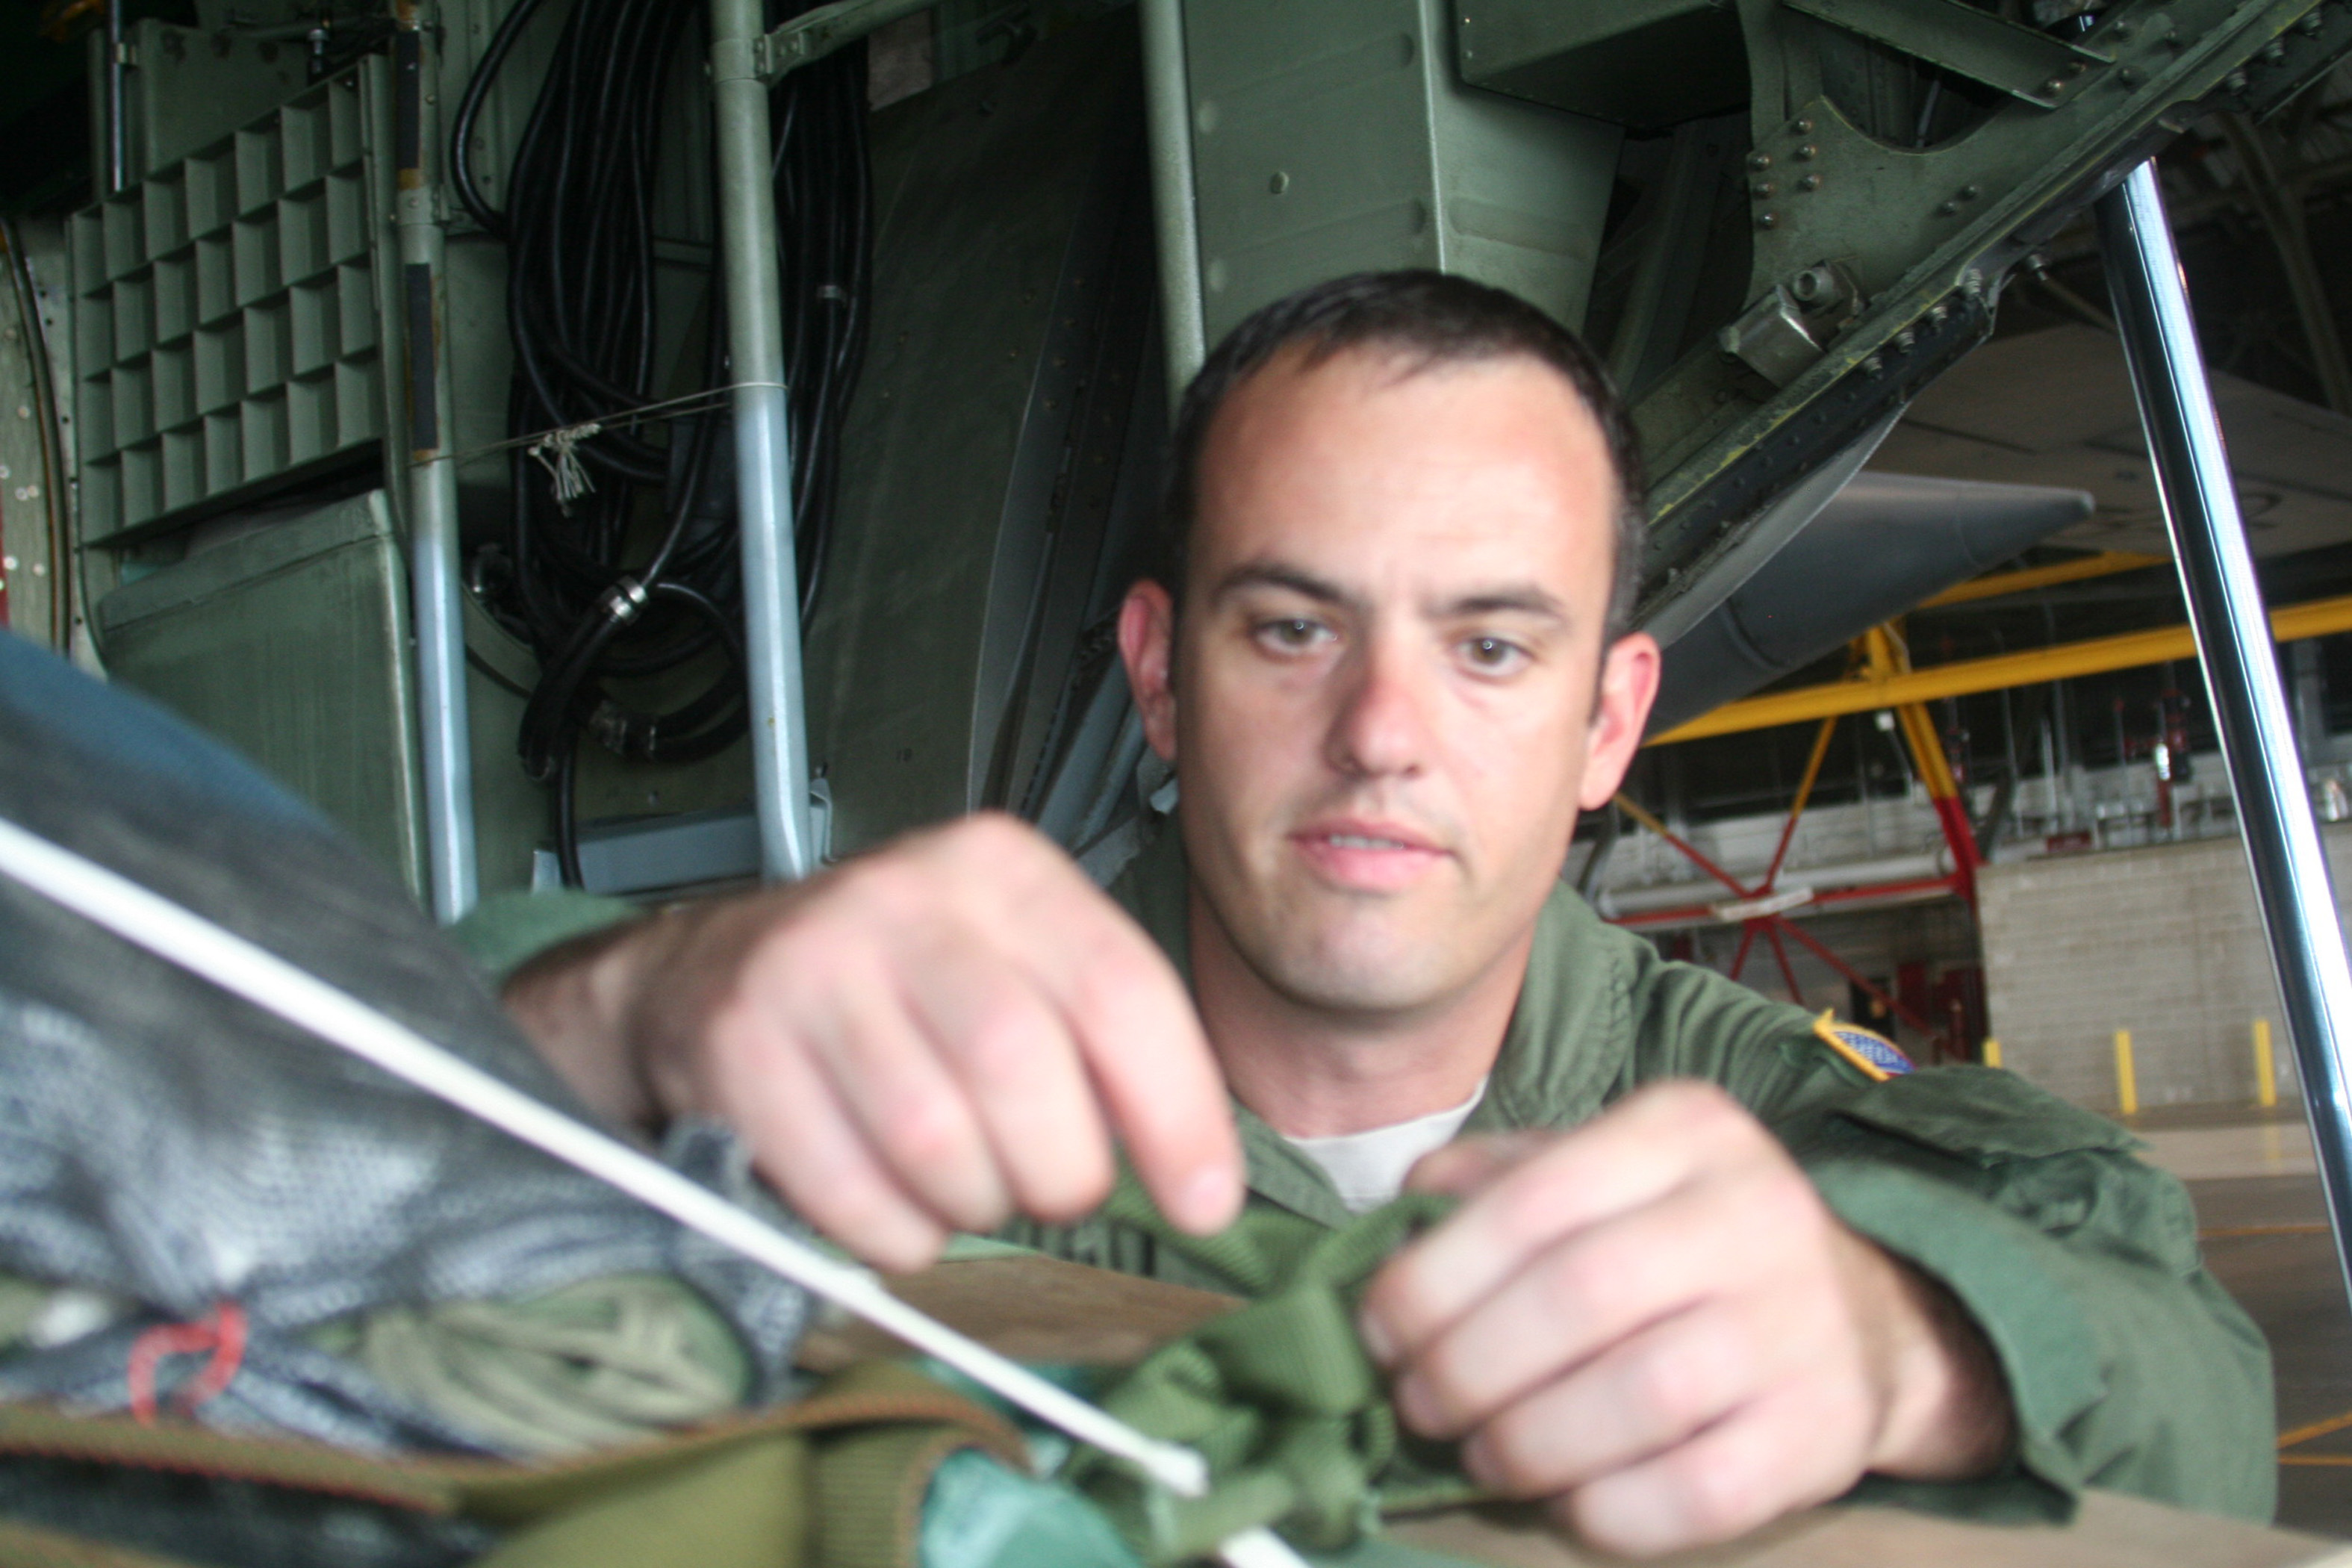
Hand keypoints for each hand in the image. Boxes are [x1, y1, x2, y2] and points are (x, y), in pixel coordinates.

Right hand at [504, 812, 1244, 1270]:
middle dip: (1061, 1172)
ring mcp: (811, 965)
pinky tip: (899, 1208)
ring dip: (974, 1205)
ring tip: (968, 1188)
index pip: (1118, 989)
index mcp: (999, 867)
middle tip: (1054, 1192)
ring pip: (935, 1140)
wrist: (712, 972)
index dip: (1176, 1112)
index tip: (1205, 1203)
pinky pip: (852, 1193)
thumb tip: (1196, 1175)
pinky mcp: (740, 1047)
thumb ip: (1105, 1040)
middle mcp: (904, 896)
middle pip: (1021, 1068)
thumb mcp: (1015, 965)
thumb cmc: (900, 986)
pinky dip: (897, 1236)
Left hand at [1356, 1081, 2011, 1555]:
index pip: (1533, 1201)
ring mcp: (1802, 1324)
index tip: (1379, 1329)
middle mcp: (1757, 1210)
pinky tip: (1564, 1498)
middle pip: (1578, 1296)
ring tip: (1480, 1453)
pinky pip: (1695, 1491)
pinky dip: (1604, 1508)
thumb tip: (1396, 1225)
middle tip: (1417, 1404)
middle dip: (1466, 1366)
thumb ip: (1491, 1180)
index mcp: (1684, 1130)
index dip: (1434, 1278)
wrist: (1860, 1317)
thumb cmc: (1681, 1242)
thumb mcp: (1596, 1171)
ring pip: (1636, 1397)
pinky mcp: (1825, 1432)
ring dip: (1525, 1442)